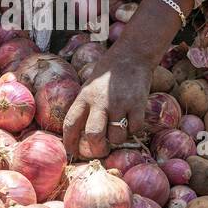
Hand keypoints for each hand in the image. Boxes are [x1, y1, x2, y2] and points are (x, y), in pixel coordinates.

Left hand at [62, 45, 153, 159]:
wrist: (132, 55)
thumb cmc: (107, 73)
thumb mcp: (89, 86)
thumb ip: (85, 107)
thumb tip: (79, 134)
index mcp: (84, 97)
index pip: (70, 124)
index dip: (70, 143)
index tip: (73, 152)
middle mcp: (100, 102)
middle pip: (93, 136)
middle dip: (96, 150)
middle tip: (100, 151)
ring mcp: (120, 104)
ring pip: (116, 137)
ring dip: (117, 140)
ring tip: (118, 132)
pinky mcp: (138, 104)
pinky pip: (134, 129)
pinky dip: (133, 130)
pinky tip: (131, 122)